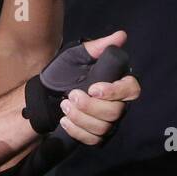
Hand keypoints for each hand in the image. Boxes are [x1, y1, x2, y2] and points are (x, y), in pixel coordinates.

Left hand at [50, 31, 140, 146]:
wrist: (44, 95)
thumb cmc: (63, 73)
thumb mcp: (76, 56)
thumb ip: (97, 48)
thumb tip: (120, 36)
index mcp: (117, 83)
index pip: (132, 89)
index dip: (115, 91)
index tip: (93, 88)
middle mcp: (118, 104)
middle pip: (116, 112)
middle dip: (90, 106)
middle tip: (71, 96)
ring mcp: (108, 122)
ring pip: (104, 127)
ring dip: (81, 117)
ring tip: (64, 105)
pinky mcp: (96, 136)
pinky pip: (93, 140)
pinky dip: (77, 131)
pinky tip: (64, 121)